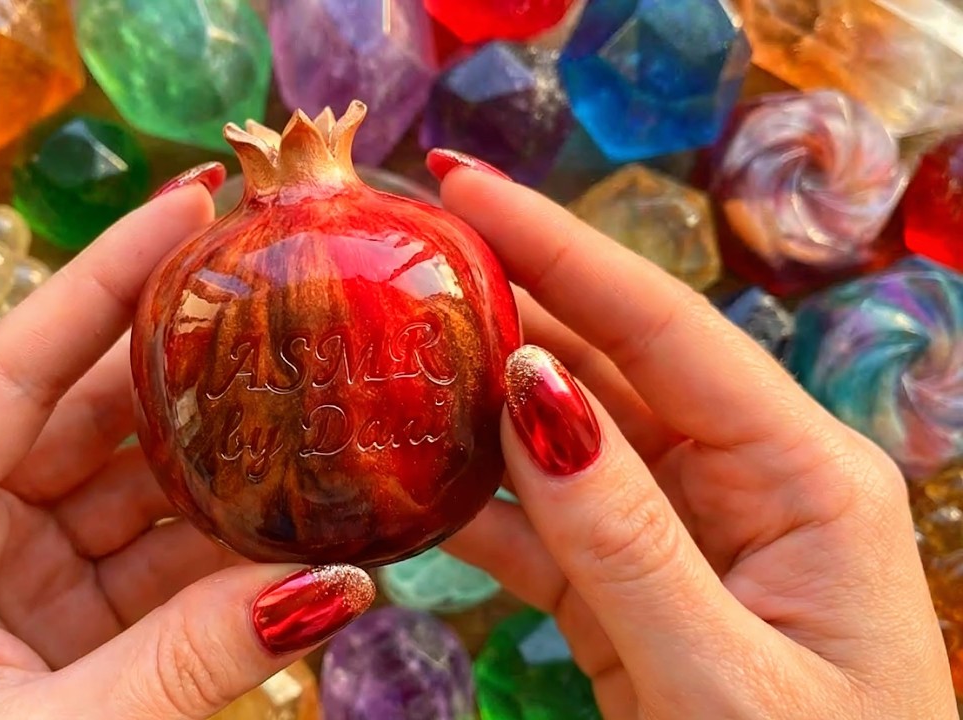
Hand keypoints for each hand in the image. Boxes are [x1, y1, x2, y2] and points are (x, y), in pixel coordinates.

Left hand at [0, 174, 374, 719]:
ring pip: (134, 490)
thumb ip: (190, 662)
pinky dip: (223, 550)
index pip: (11, 369)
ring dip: (222, 463)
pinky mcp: (61, 633)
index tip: (190, 207)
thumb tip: (338, 579)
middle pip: (85, 416)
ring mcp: (14, 580)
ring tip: (315, 408)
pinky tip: (296, 522)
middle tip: (284, 305)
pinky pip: (154, 565)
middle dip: (186, 368)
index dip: (102, 281)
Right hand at [429, 154, 956, 718]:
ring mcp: (683, 535)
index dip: (558, 247)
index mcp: (803, 475)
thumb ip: (624, 539)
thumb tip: (528, 389)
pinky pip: (543, 525)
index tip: (462, 186)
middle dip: (504, 302)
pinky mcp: (633, 590)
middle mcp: (742, 483)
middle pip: (605, 366)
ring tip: (379, 348)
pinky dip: (475, 504)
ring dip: (474, 399)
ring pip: (562, 441)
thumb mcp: (725, 680)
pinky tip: (404, 479)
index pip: (662, 329)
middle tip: (397, 254)